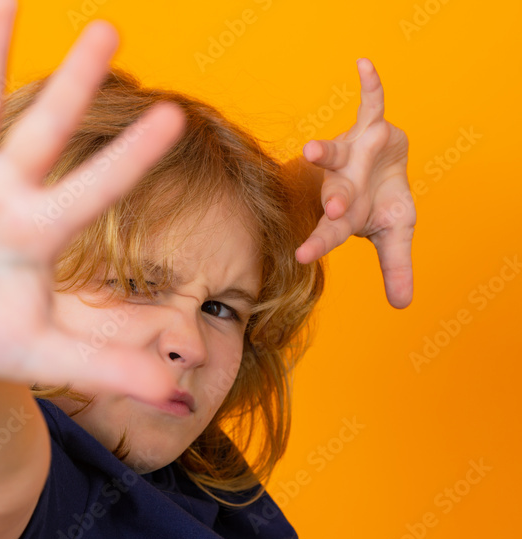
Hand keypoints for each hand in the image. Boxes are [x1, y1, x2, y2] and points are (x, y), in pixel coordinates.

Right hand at [0, 0, 185, 402]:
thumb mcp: (44, 355)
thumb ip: (104, 365)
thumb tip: (174, 395)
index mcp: (40, 230)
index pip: (93, 189)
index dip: (130, 158)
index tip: (173, 117)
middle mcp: (4, 190)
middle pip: (45, 128)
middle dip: (75, 82)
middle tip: (111, 27)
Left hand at [295, 58, 415, 308]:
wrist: (383, 164)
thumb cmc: (381, 200)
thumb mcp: (394, 233)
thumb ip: (395, 266)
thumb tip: (404, 305)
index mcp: (345, 214)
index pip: (329, 233)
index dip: (317, 243)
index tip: (302, 256)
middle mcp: (341, 184)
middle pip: (334, 196)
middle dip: (334, 203)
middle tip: (333, 210)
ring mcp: (351, 154)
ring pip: (335, 154)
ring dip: (325, 153)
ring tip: (311, 151)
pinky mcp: (367, 126)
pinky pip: (371, 102)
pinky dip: (370, 84)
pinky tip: (364, 64)